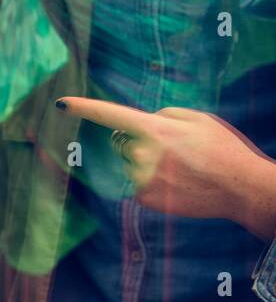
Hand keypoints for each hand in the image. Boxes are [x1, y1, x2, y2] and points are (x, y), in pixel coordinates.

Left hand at [57, 96, 275, 240]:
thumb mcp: (197, 119)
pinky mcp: (144, 198)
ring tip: (181, 169)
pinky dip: (152, 182)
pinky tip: (178, 184)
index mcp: (152, 129)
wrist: (241, 188)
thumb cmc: (222, 149)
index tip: (60, 103)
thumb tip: (141, 123)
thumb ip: (163, 115)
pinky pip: (138, 183)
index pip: (108, 114)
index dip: (83, 107)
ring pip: (130, 164)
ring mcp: (140, 178)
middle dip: (139, 142)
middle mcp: (140, 153)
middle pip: (122, 142)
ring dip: (146, 163)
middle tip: (174, 150)